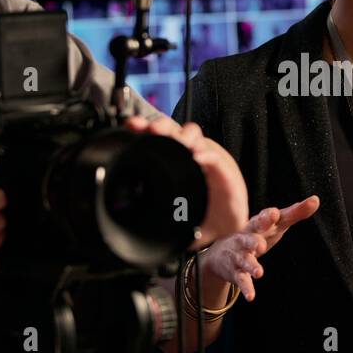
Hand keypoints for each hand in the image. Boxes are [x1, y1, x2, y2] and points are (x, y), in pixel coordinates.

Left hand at [122, 114, 248, 249]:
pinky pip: (215, 158)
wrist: (225, 226)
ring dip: (183, 136)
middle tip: (153, 131)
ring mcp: (205, 158)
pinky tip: (198, 158)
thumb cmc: (197, 212)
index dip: (143, 127)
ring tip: (176, 142)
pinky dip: (206, 156)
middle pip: (173, 128)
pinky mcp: (224, 171)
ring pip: (194, 136)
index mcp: (173, 158)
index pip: (156, 136)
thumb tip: (128, 223)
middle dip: (161, 126)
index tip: (131, 126)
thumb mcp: (170, 211)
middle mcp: (188, 152)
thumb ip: (153, 210)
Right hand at [200, 197, 319, 300]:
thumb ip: (294, 213)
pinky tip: (251, 297)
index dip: (268, 217)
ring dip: (251, 266)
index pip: (262, 219)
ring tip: (259, 272)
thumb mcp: (275, 224)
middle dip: (254, 241)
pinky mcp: (236, 272)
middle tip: (261, 245)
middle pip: (249, 238)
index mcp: (257, 225)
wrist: (220, 253)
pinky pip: (241, 280)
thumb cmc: (256, 234)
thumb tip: (316, 200)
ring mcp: (240, 256)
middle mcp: (246, 239)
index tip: (274, 214)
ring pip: (245, 260)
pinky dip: (246, 288)